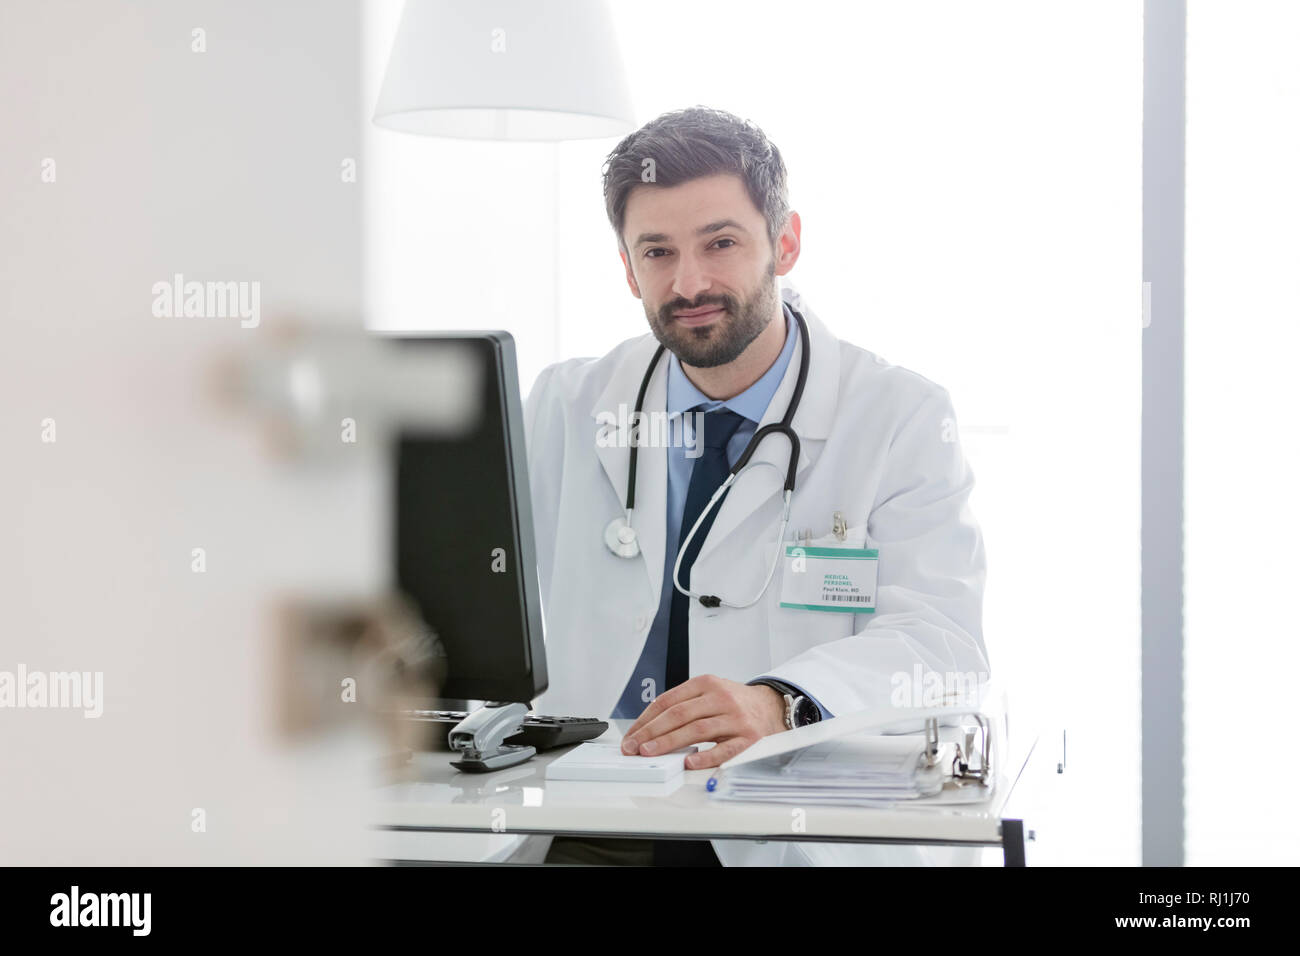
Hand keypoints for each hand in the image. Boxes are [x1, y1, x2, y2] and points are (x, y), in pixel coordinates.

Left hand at [620, 675, 786, 769]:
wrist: (770, 706)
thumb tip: (648, 730)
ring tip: (650, 753)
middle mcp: (720, 698)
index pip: (668, 701)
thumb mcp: (708, 693)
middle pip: (679, 714)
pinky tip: (689, 763)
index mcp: (706, 683)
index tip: (631, 735)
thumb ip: (683, 706)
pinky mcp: (749, 738)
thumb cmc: (732, 703)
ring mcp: (735, 718)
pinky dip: (706, 757)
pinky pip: (725, 750)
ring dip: (669, 743)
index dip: (645, 719)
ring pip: (697, 730)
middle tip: (634, 747)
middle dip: (651, 732)